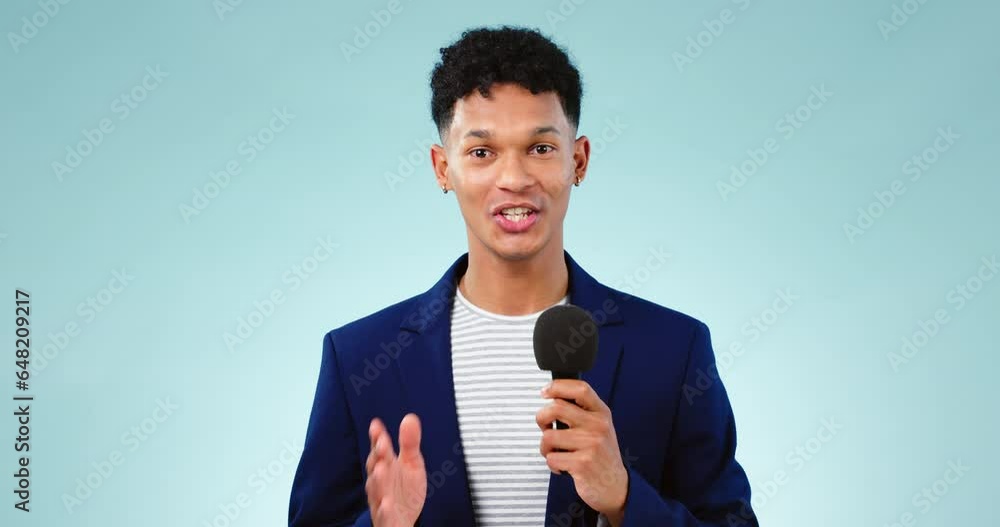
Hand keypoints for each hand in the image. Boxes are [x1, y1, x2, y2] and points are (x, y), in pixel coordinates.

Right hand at [366, 414, 425, 526]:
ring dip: (378, 480)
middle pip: (376, 468)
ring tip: (381, 468)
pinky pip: (384, 515)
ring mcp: (381, 501)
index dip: (378, 438)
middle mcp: (380, 483)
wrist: (403, 519)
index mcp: (386, 466)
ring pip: (377, 491)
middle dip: (378, 456)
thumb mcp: (412, 463)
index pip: (380, 450)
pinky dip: (384, 510)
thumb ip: (409, 442)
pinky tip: (386, 504)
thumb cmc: (404, 490)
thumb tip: (410, 417)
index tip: (377, 426)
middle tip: (382, 444)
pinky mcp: (386, 519)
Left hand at [536, 380, 628, 523]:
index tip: (546, 391)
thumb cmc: (602, 455)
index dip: (558, 386)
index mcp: (602, 413)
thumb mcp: (599, 428)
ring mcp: (591, 444)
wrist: (615, 486)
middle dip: (541, 418)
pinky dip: (552, 464)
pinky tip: (563, 466)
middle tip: (545, 428)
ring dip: (545, 448)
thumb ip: (581, 412)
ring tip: (557, 453)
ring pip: (548, 436)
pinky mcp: (582, 463)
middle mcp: (598, 426)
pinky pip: (551, 458)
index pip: (580, 389)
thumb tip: (553, 396)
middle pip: (556, 408)